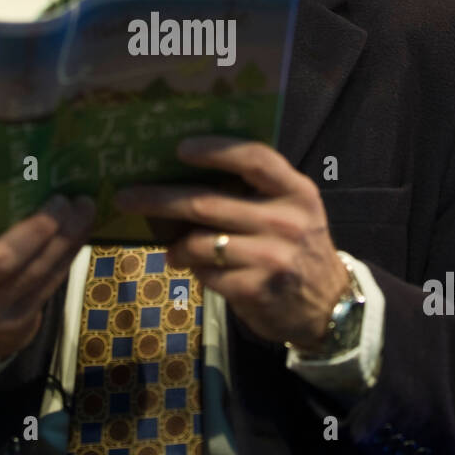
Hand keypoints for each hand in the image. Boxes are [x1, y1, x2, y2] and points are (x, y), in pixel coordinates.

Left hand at [114, 136, 347, 349]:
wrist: (328, 307)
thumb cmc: (295, 248)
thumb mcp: (291, 211)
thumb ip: (254, 192)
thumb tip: (183, 173)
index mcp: (296, 191)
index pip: (254, 159)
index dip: (217, 150)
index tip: (180, 147)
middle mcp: (286, 221)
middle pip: (208, 203)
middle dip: (160, 199)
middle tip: (126, 196)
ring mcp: (272, 257)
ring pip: (201, 243)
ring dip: (177, 246)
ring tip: (172, 249)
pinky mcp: (257, 290)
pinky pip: (207, 274)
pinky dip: (195, 270)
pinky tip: (197, 269)